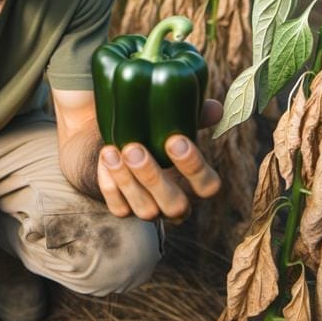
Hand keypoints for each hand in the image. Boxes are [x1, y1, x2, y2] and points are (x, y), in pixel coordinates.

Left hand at [97, 99, 222, 222]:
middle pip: (176, 206)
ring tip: (112, 150)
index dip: (194, 166)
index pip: (208, 185)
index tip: (174, 139)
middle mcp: (174, 201)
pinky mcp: (123, 209)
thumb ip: (194, 114)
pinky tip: (106, 159)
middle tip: (134, 149)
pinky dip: (110, 184)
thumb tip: (215, 109)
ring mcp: (149, 208)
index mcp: (194, 181)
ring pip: (146, 211)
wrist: (107, 130)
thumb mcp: (169, 117)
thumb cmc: (147, 124)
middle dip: (154, 178)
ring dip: (127, 180)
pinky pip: (119, 208)